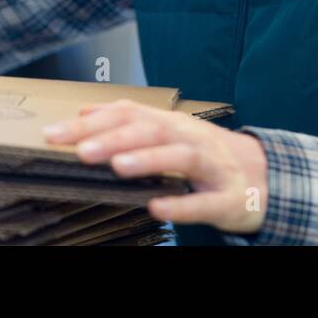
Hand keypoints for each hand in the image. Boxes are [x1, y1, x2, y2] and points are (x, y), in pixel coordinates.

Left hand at [42, 98, 268, 233]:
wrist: (263, 175)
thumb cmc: (205, 155)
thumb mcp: (168, 132)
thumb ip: (129, 121)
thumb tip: (85, 110)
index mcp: (170, 123)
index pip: (127, 114)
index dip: (90, 122)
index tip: (54, 134)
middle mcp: (189, 137)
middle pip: (151, 130)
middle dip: (114, 138)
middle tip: (81, 150)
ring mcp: (211, 166)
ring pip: (180, 156)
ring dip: (148, 159)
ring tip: (119, 166)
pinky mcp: (227, 197)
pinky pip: (203, 201)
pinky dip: (181, 204)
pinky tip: (157, 207)